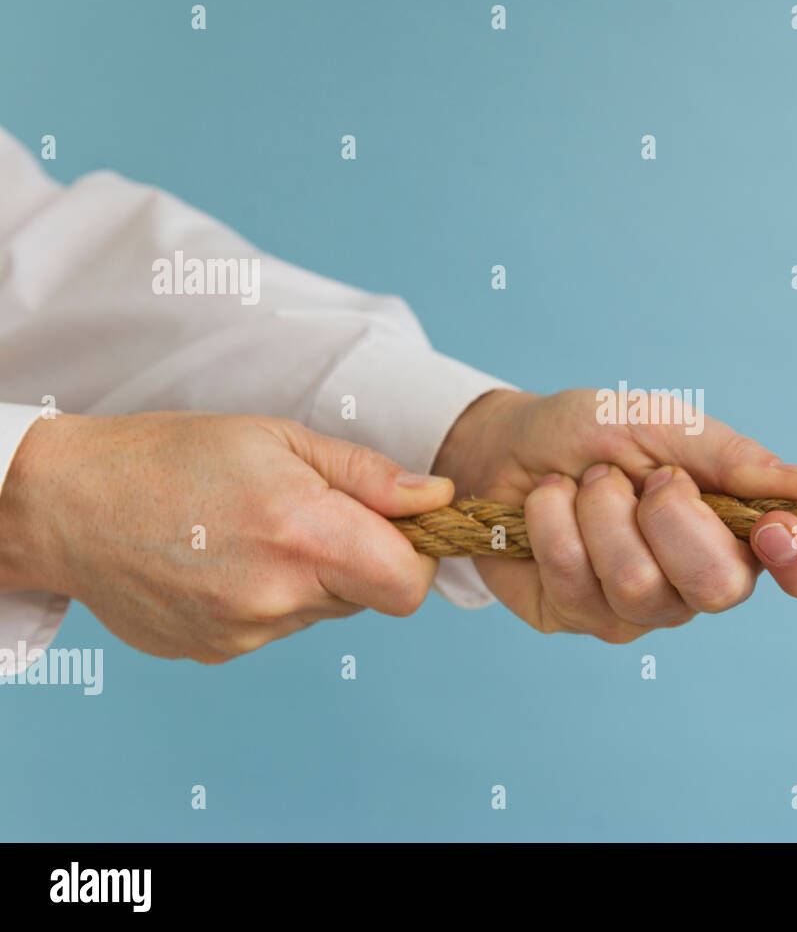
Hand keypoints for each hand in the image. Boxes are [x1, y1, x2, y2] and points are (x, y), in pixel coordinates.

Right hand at [0, 412, 453, 662]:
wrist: (66, 505)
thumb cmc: (172, 457)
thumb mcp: (278, 439)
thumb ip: (367, 476)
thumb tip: (436, 499)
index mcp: (303, 534)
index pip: (409, 584)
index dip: (414, 556)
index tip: (394, 526)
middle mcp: (278, 596)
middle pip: (370, 597)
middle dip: (362, 558)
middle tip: (311, 515)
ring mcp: (244, 632)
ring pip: (324, 612)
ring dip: (313, 577)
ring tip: (256, 533)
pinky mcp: (218, 651)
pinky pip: (278, 626)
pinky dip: (271, 596)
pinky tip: (226, 560)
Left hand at [432, 389, 796, 642]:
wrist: (510, 443)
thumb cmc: (597, 432)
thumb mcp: (666, 424)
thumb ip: (735, 458)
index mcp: (741, 531)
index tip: (774, 527)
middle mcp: (699, 581)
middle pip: (719, 589)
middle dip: (672, 517)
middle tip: (645, 477)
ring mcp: (639, 611)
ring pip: (638, 585)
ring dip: (601, 509)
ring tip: (586, 482)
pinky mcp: (578, 619)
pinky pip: (574, 579)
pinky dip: (553, 519)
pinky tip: (547, 502)